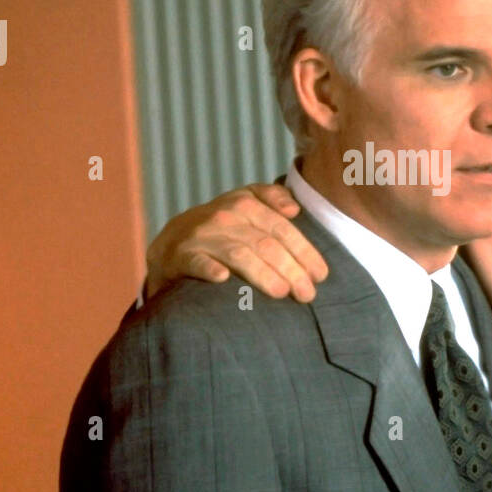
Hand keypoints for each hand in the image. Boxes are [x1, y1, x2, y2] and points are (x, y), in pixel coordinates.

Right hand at [144, 183, 327, 301]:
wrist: (171, 242)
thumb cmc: (221, 226)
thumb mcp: (244, 202)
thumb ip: (271, 198)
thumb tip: (294, 209)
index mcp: (245, 203)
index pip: (282, 229)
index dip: (304, 251)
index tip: (320, 275)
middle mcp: (224, 216)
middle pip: (266, 244)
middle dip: (291, 269)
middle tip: (307, 294)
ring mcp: (201, 236)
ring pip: (238, 254)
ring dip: (262, 274)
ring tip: (282, 293)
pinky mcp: (180, 256)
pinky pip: (197, 262)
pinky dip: (209, 269)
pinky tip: (223, 279)